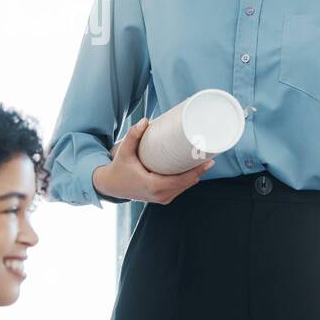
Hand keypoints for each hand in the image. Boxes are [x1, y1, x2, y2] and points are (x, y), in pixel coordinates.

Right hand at [91, 116, 214, 203]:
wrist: (110, 186)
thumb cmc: (118, 168)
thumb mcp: (124, 151)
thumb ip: (133, 136)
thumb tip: (144, 120)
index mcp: (154, 186)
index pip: (182, 180)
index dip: (197, 171)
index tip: (208, 160)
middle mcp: (160, 195)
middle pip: (188, 183)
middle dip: (199, 170)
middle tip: (209, 154)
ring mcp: (162, 199)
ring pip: (185, 187)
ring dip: (195, 175)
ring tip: (205, 160)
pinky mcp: (163, 198)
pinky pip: (180, 189)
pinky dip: (188, 180)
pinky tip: (195, 170)